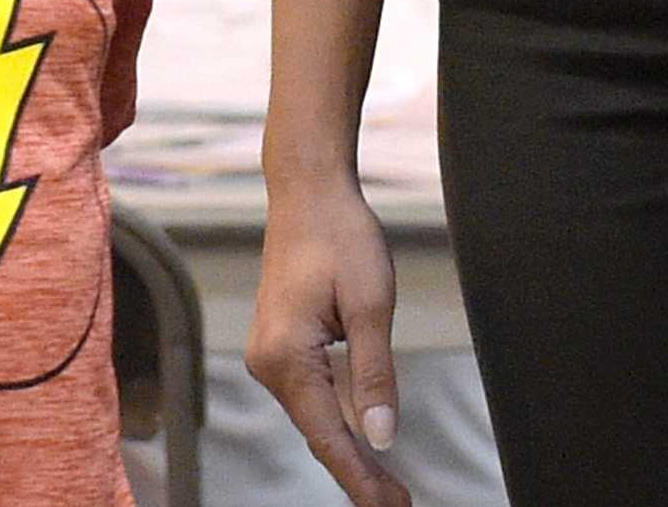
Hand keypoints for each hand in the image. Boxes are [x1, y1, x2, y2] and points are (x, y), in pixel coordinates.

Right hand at [248, 175, 411, 506]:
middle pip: (319, 434)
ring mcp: (270, 356)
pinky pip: (311, 394)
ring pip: (314, 416)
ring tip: (387, 483)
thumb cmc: (343, 237)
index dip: (361, 477)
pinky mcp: (281, 346)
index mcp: (287, 359)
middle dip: (358, 472)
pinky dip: (337, 420)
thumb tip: (383, 438)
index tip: (390, 506)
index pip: (329, 437)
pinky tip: (361, 437)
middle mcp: (268, 365)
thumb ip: (375, 374)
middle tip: (399, 503)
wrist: (308, 192)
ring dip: (348, 448)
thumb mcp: (372, 304)